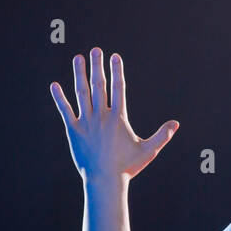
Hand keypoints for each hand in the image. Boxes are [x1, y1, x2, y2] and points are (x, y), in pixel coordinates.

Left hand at [50, 47, 178, 181]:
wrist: (104, 180)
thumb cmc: (128, 167)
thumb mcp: (148, 150)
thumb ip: (162, 135)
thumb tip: (176, 123)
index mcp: (118, 117)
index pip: (118, 88)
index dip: (117, 70)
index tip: (115, 56)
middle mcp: (101, 115)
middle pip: (99, 85)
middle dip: (98, 66)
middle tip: (96, 50)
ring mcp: (86, 122)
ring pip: (81, 93)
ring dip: (79, 74)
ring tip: (78, 58)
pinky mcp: (73, 131)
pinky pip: (65, 110)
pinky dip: (59, 97)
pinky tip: (54, 85)